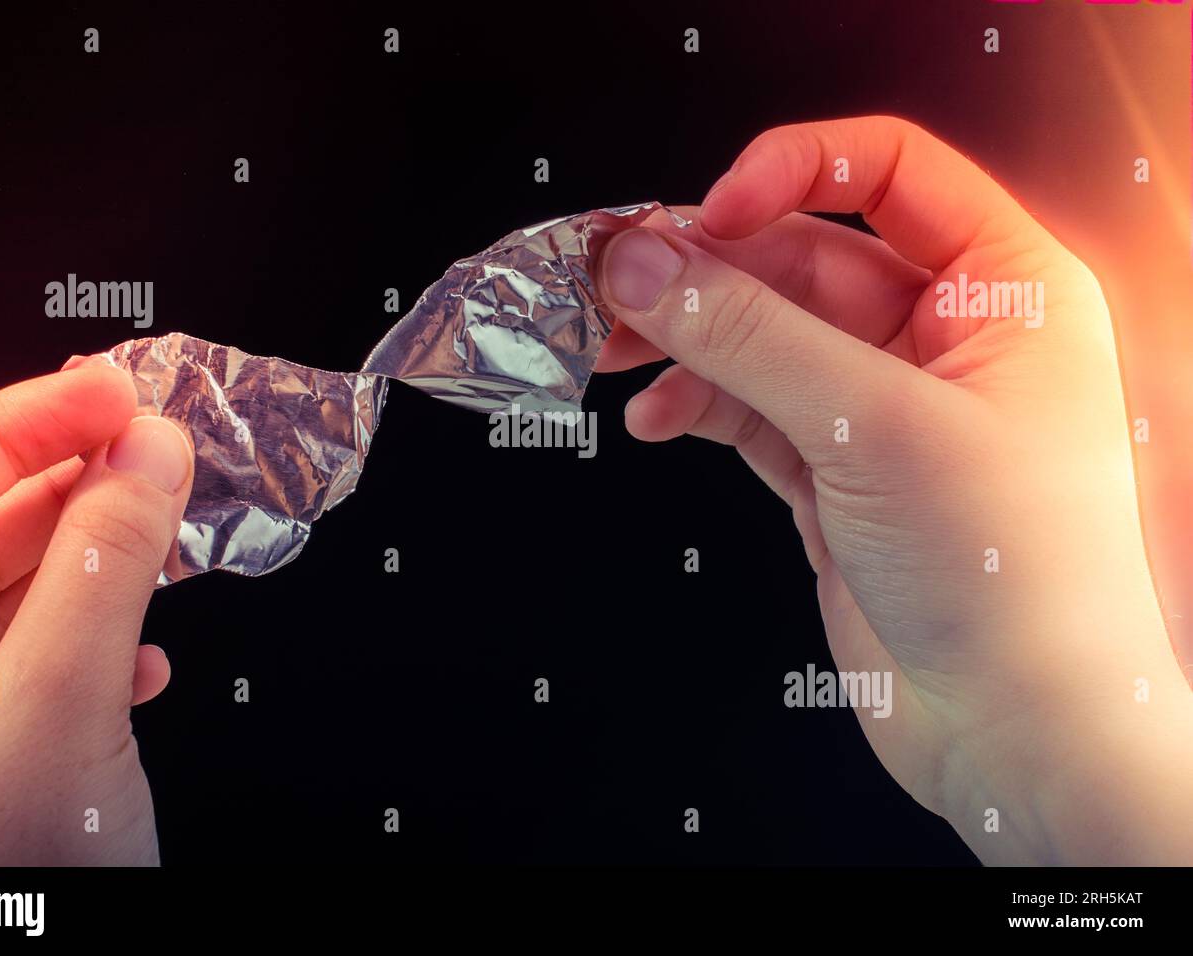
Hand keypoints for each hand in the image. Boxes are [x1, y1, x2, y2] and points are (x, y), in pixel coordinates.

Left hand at [0, 359, 192, 864]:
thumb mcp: (54, 715)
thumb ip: (105, 568)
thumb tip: (150, 454)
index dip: (21, 421)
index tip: (116, 390)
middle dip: (72, 488)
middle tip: (157, 448)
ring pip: (3, 601)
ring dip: (94, 568)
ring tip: (165, 538)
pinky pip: (25, 666)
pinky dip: (91, 649)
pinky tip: (144, 661)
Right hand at [596, 116, 1192, 863]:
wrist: (1016, 731)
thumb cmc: (1014, 580)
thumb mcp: (873, 428)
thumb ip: (749, 336)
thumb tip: (645, 264)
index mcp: (1003, 290)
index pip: (889, 172)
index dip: (791, 172)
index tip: (706, 212)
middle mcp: (945, 337)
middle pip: (801, 258)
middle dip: (703, 272)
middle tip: (612, 284)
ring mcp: (884, 407)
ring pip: (763, 337)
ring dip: (684, 341)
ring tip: (610, 353)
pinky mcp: (836, 471)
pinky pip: (749, 409)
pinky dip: (697, 407)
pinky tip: (658, 419)